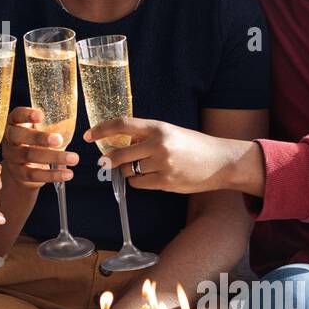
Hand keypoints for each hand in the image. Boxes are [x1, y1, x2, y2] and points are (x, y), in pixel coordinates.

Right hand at [0, 106, 78, 188]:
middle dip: (39, 138)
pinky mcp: (19, 174)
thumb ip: (47, 124)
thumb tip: (73, 122)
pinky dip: (53, 175)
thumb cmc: (32, 142)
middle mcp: (9, 140)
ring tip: (74, 158)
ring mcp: (12, 157)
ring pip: (29, 156)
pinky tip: (68, 174)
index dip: (27, 115)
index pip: (17, 116)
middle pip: (19, 136)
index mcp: (14, 124)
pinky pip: (35, 175)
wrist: (19, 167)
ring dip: (53, 157)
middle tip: (59, 139)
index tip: (41, 115)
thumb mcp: (35, 130)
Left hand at [85, 117, 257, 194]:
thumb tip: (118, 140)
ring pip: (128, 170)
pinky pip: (138, 183)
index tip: (88, 135)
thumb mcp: (170, 132)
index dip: (102, 129)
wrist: (220, 161)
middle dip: (109, 159)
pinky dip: (137, 181)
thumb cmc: (193, 145)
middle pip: (120, 153)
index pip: (122, 125)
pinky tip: (148, 176)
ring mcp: (162, 165)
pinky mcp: (165, 182)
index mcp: (159, 128)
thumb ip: (146, 135)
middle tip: (106, 160)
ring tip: (138, 166)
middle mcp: (159, 145)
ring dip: (126, 170)